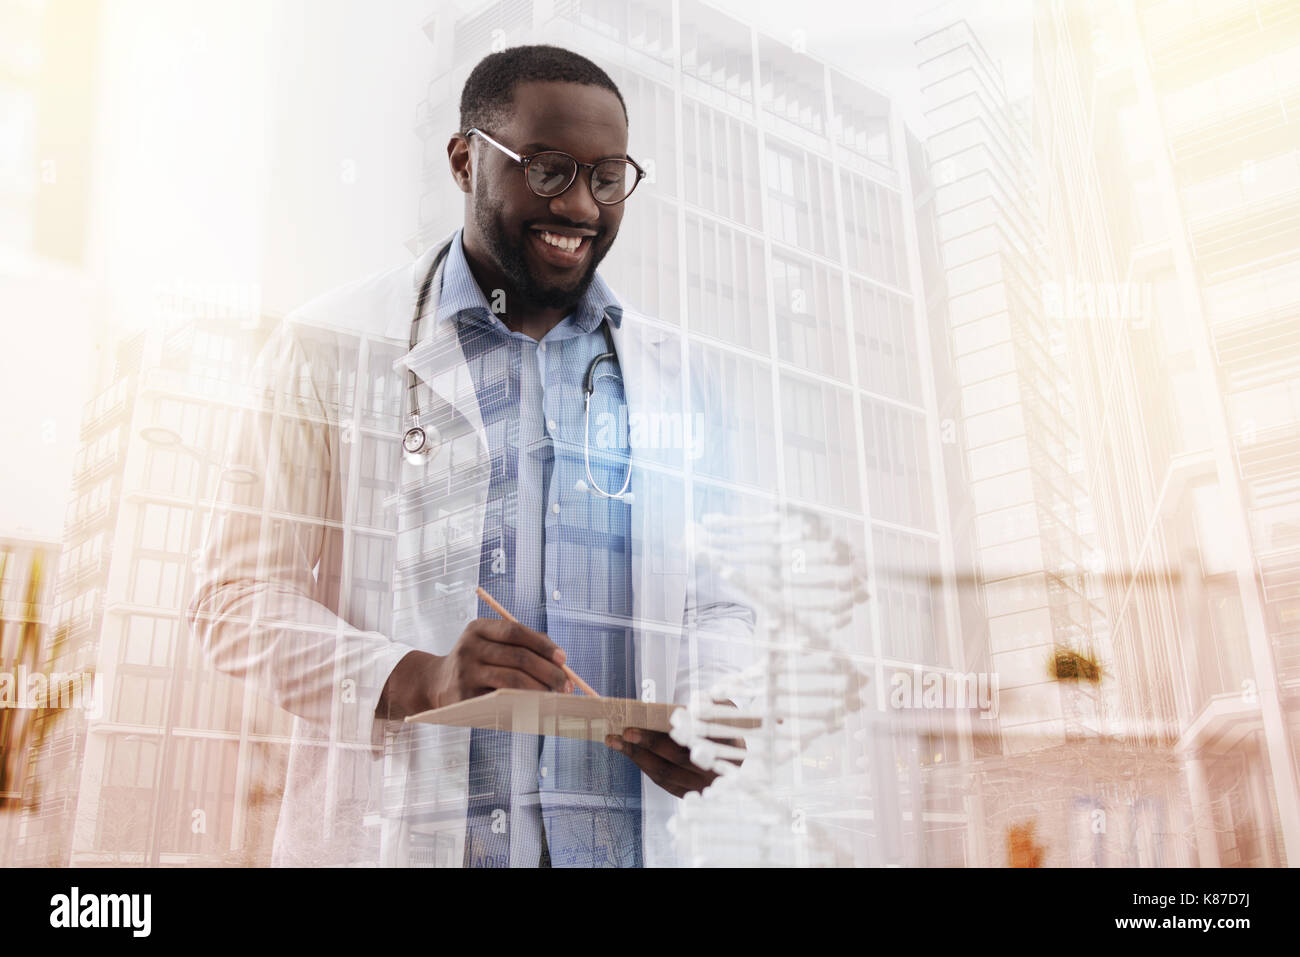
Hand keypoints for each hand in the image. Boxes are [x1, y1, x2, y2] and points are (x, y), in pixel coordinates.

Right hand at [376, 619, 571, 719]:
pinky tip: (536, 705)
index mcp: (478, 628)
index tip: (563, 658)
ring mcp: (465, 673)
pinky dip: (524, 702)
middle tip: (566, 684)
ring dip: (540, 689)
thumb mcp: (491, 643)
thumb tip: (561, 662)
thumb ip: (523, 645)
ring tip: (555, 695)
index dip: (542, 645)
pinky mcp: (465, 696)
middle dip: (548, 672)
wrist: (435, 682)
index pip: (515, 632)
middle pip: (518, 657)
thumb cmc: (477, 661)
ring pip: (512, 680)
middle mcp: (469, 647)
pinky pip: (501, 699)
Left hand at [606, 702, 744, 797]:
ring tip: (615, 739)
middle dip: (649, 743)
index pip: (699, 739)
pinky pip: (661, 781)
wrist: (733, 757)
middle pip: (678, 758)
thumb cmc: (723, 727)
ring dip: (636, 755)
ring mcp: (701, 788)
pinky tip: (626, 751)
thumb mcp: (725, 712)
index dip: (678, 730)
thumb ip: (711, 706)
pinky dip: (642, 764)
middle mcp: (716, 773)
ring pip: (664, 773)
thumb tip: (693, 704)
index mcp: (730, 749)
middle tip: (627, 730)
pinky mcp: (687, 794)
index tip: (656, 718)